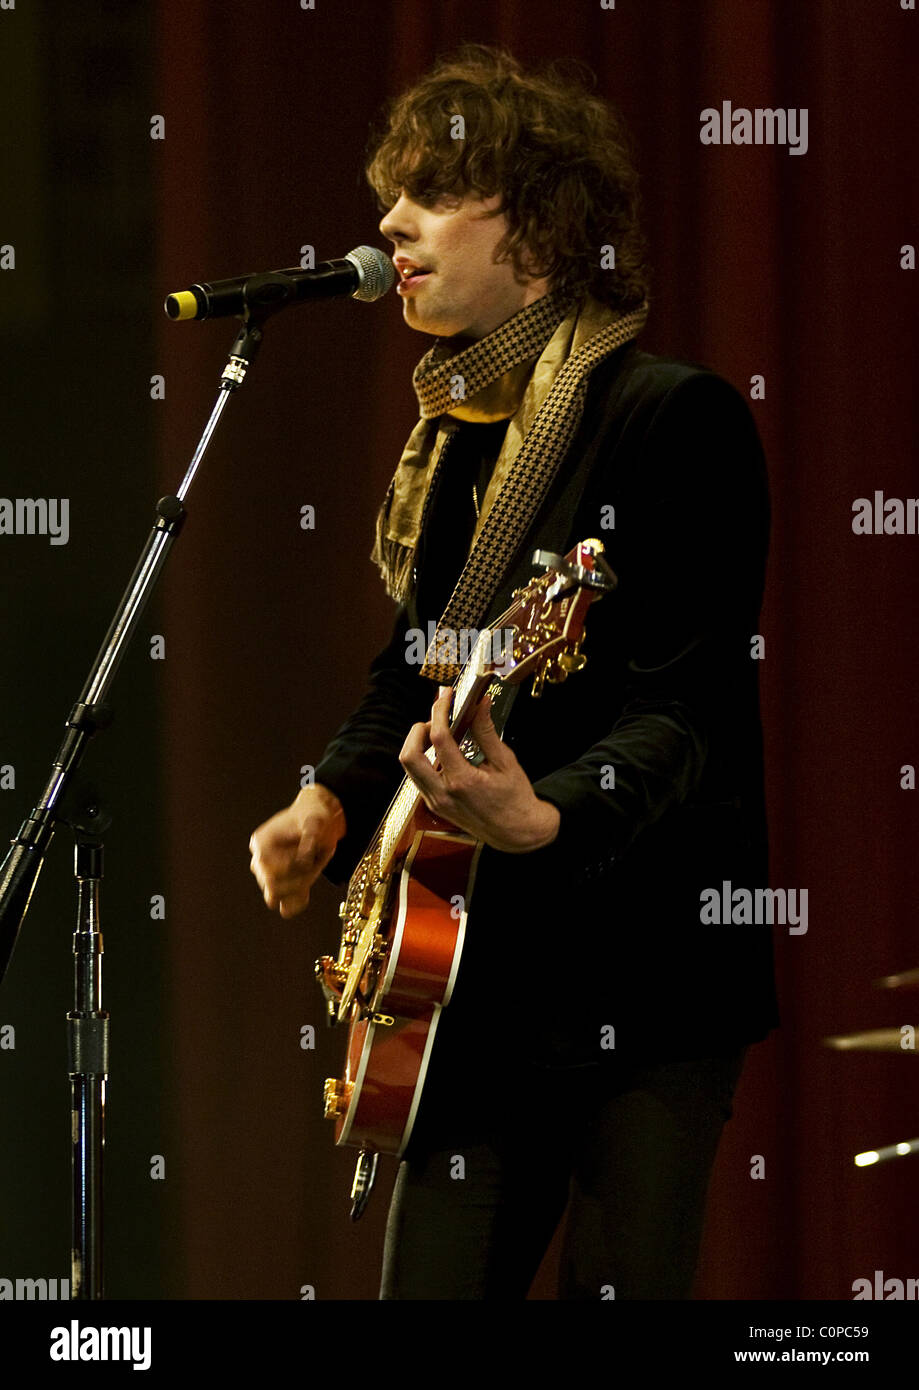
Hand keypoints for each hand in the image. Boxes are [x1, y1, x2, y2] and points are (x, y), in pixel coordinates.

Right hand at [249, 784, 345, 917]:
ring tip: (312, 868)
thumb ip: (309, 839)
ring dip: (298, 887)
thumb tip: (302, 862)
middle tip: (313, 863)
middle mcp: (259, 860)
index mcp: (261, 842)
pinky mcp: (281, 886)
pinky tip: (307, 892)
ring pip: (276, 895)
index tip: (308, 856)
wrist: (319, 822)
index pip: (268, 867)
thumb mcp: (315, 823)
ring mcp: (267, 875)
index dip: (291, 866)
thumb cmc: (314, 818)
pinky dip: (296, 902)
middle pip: (271, 884)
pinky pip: (283, 906)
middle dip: (297, 878)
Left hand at [399, 689, 560, 852]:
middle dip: (418, 730)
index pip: (439, 738)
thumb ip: (486, 731)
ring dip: (419, 745)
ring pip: (409, 767)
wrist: (517, 834)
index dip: (440, 711)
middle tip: (438, 719)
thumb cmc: (516, 799)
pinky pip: (419, 777)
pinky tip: (445, 752)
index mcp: (462, 781)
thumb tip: (480, 704)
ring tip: (441, 733)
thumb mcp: (505, 762)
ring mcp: (435, 802)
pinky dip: (426, 759)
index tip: (446, 697)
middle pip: (408, 755)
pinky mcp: (434, 806)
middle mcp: (442, 794)